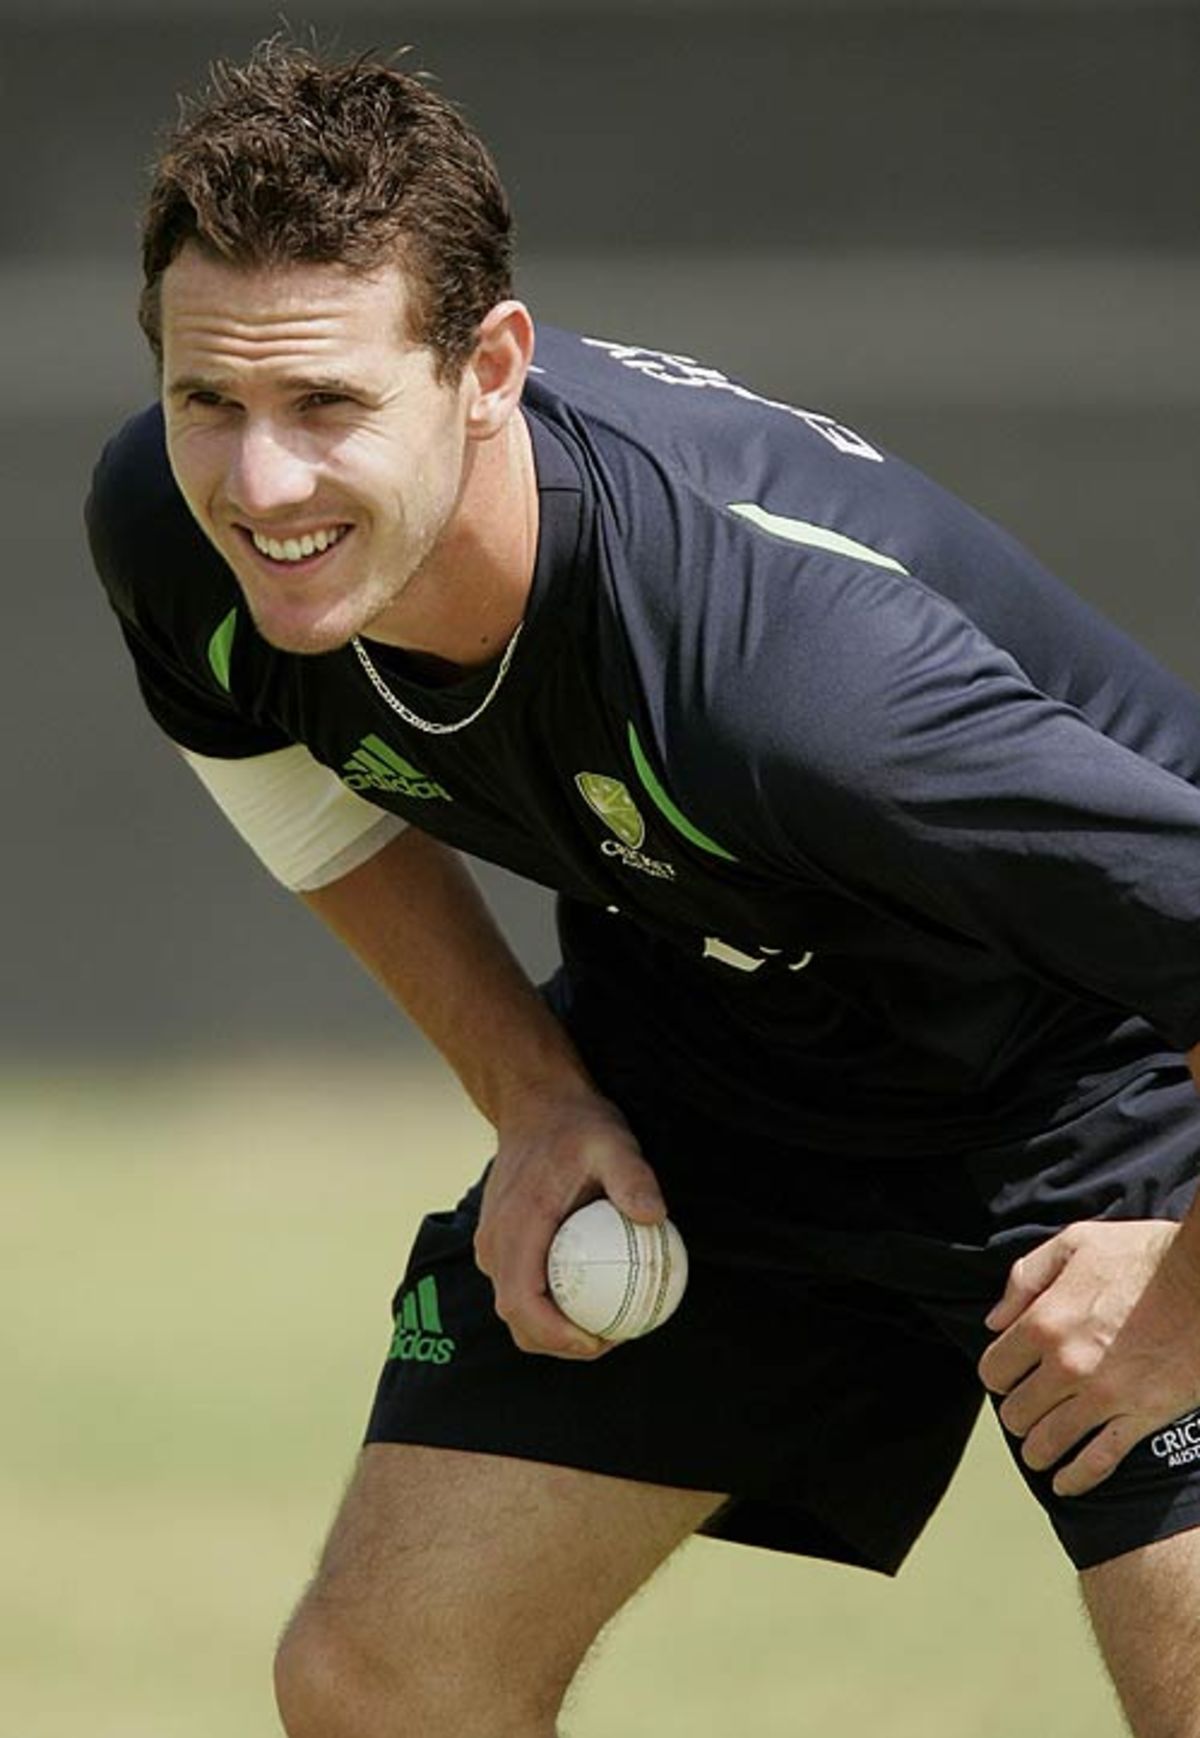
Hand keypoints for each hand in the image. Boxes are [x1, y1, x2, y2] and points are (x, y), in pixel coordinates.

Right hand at [473, 1083, 666, 1359]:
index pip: (521, 1302)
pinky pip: (521, 1288)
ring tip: (606, 1324)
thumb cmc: (575, 1125)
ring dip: (555, 1329)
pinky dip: (550, 1307)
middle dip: (560, 1343)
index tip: (599, 1341)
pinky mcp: (501, 1244)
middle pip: (516, 1319)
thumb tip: (654, 1216)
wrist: (536, 1104)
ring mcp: (493, 1246)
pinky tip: (592, 1296)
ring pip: (516, 1309)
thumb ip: (632, 1177)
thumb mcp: (611, 1143)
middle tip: (613, 1338)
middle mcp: (495, 1243)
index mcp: (516, 1226)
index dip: (556, 1335)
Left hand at [978, 1219, 1199, 1495]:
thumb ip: (1026, 1278)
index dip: (998, 1376)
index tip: (1008, 1377)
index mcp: (1044, 1322)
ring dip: (1038, 1450)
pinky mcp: (1141, 1416)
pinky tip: (1064, 1483)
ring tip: (1039, 1450)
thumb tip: (996, 1320)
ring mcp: (1104, 1395)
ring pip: (1048, 1443)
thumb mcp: (1075, 1244)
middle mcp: (1066, 1365)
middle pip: (1017, 1413)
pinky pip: (1099, 1461)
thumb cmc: (1144, 1256)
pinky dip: (1076, 1478)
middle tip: (1026, 1411)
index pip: (994, 1371)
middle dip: (1017, 1414)